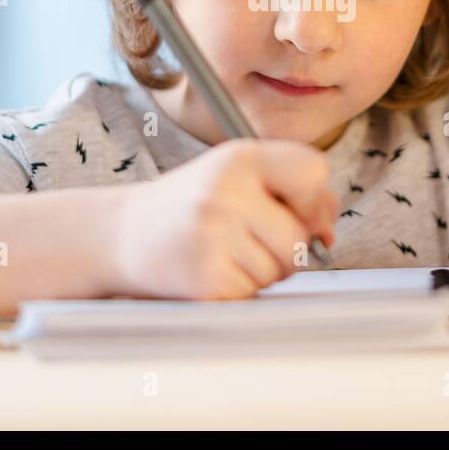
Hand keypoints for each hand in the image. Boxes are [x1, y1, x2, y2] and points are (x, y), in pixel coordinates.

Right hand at [107, 139, 338, 299]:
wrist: (121, 233)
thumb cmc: (192, 205)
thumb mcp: (236, 176)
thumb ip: (290, 189)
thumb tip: (327, 232)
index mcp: (241, 157)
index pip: (313, 172)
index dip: (315, 199)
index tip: (297, 211)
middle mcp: (227, 190)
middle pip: (300, 236)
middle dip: (286, 248)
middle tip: (248, 238)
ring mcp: (214, 233)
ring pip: (279, 270)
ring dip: (261, 271)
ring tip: (224, 251)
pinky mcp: (206, 275)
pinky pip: (253, 292)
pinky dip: (238, 288)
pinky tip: (210, 268)